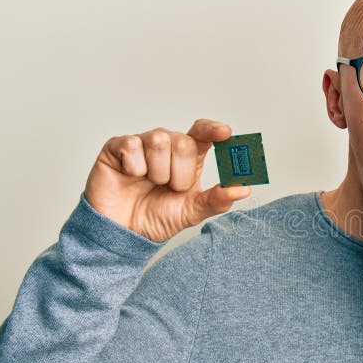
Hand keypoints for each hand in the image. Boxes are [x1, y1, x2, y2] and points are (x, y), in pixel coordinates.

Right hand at [84, 118, 251, 242]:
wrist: (123, 233)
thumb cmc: (156, 218)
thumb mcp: (192, 212)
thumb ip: (217, 200)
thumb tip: (244, 190)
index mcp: (187, 158)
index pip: (203, 133)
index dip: (214, 130)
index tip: (225, 132)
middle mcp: (167, 146)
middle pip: (184, 141)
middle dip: (181, 172)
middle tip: (171, 188)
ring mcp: (142, 144)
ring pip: (159, 140)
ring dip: (158, 171)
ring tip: (150, 184)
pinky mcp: (117, 147)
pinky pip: (132, 145)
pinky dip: (135, 168)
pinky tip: (131, 177)